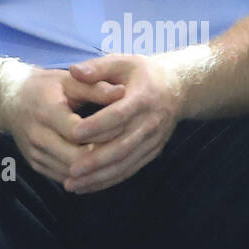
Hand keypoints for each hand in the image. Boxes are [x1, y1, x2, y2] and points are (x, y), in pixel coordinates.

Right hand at [0, 61, 124, 187]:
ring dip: (95, 170)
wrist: (9, 100)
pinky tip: (101, 167)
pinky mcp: (35, 165)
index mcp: (46, 111)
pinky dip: (83, 176)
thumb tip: (122, 92)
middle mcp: (37, 136)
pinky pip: (64, 177)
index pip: (78, 132)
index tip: (124, 128)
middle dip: (102, 156)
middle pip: (76, 158)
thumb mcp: (68, 80)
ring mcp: (34, 153)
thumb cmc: (43, 87)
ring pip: (72, 173)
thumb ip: (94, 87)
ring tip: (117, 159)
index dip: (102, 133)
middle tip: (126, 149)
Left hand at [62, 54, 183, 194]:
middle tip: (70, 170)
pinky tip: (88, 186)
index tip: (74, 133)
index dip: (97, 125)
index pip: (119, 115)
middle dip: (96, 160)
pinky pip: (130, 170)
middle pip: (122, 146)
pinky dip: (109, 180)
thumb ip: (97, 67)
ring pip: (125, 164)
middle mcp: (150, 123)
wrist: (178, 89)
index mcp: (142, 98)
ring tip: (73, 184)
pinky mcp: (152, 152)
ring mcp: (153, 141)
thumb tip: (73, 71)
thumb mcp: (122, 62)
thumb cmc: (143, 73)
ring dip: (100, 177)